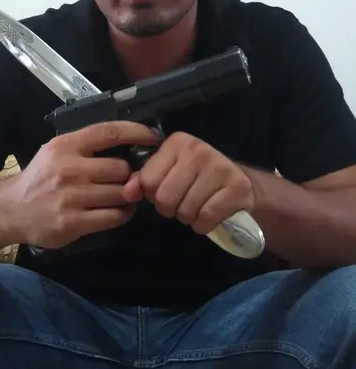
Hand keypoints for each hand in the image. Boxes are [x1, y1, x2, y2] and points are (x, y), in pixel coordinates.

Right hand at [8, 121, 158, 248]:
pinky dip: (122, 214)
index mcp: (66, 145)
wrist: (11, 210)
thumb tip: (132, 145)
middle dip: (130, 175)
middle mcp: (68, 168)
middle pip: (120, 168)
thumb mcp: (58, 151)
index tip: (154, 138)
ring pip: (120, 194)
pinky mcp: (72, 222)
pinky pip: (113, 217)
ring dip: (129, 197)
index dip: (137, 133)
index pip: (109, 132)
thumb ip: (89, 147)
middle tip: (129, 180)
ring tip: (125, 197)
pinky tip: (118, 211)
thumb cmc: (42, 177)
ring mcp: (70, 197)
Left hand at [122, 132, 254, 235]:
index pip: (148, 181)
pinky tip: (210, 217)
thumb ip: (144, 181)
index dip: (153, 195)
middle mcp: (198, 150)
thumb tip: (127, 193)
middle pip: (165, 198)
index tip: (168, 192)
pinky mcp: (237, 187)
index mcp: (177, 142)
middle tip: (183, 204)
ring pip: (186, 210)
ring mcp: (220, 167)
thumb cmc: (197, 179)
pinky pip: (206, 217)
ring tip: (198, 208)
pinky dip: (204, 225)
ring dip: (189, 218)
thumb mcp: (169, 173)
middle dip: (171, 209)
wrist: (241, 184)